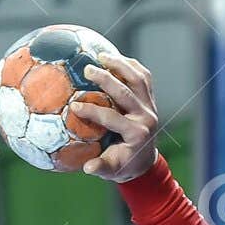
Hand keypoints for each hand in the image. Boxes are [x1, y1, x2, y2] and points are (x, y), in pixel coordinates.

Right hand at [75, 53, 160, 182]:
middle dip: (107, 80)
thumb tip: (87, 168)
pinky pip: (144, 78)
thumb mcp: (112, 170)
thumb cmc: (123, 165)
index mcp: (136, 134)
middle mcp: (146, 118)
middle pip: (126, 93)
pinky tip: (113, 56)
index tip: (74, 105)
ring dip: (120, 65)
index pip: (113, 118)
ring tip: (101, 54)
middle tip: (86, 69)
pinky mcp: (151, 99)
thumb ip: (101, 168)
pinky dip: (131, 65)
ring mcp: (150, 106)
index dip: (93, 111)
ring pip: (138, 80)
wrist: (144, 161)